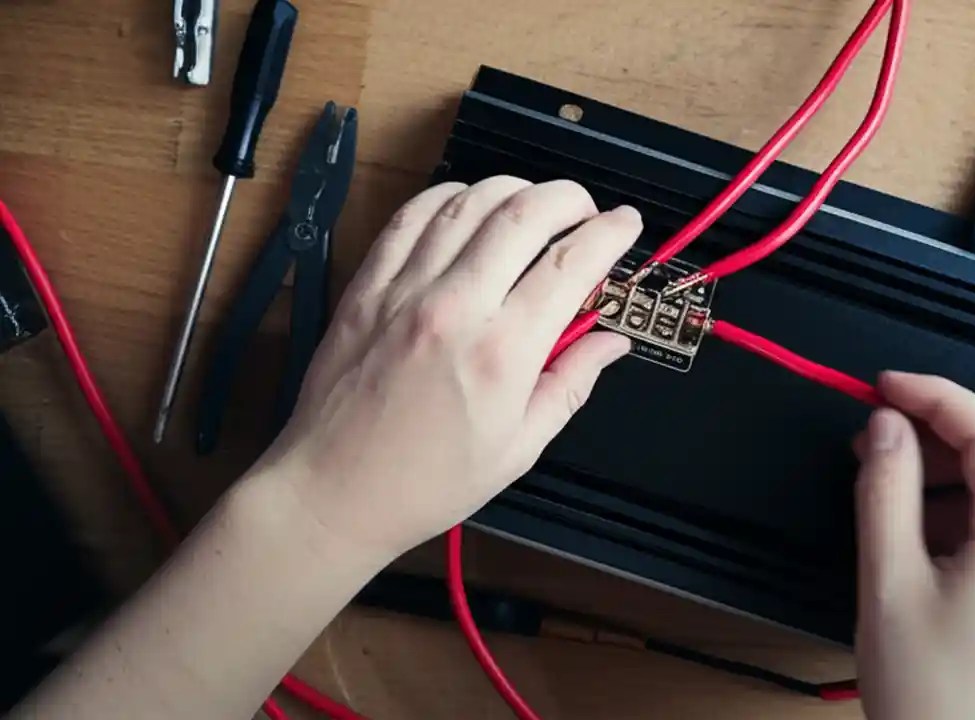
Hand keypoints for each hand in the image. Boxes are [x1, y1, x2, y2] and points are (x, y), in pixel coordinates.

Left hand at [254, 176, 638, 559]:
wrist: (334, 492)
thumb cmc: (427, 482)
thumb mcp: (520, 447)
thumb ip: (571, 382)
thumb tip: (611, 343)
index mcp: (501, 354)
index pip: (571, 264)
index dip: (610, 232)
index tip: (626, 224)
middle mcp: (454, 308)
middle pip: (524, 214)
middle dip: (568, 199)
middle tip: (585, 211)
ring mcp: (404, 291)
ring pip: (468, 202)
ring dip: (513, 190)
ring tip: (534, 206)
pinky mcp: (367, 287)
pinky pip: (412, 217)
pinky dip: (450, 199)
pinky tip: (469, 208)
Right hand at [853, 371, 974, 719]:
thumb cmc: (923, 685)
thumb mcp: (889, 581)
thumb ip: (886, 490)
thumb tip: (884, 424)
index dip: (935, 395)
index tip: (879, 383)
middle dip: (942, 426)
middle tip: (875, 424)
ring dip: (947, 464)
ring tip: (883, 475)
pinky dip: (958, 502)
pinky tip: (911, 520)